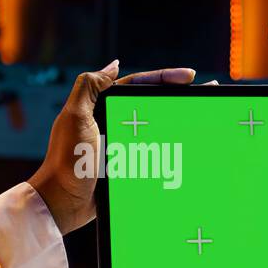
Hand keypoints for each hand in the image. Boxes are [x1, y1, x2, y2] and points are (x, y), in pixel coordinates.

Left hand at [28, 60, 195, 234]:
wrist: (63, 202)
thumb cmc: (67, 160)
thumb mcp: (74, 116)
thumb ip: (88, 87)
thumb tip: (113, 64)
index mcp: (99, 107)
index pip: (137, 85)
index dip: (163, 77)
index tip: (189, 77)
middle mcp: (109, 122)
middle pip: (150, 103)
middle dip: (177, 97)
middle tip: (204, 93)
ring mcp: (118, 144)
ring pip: (154, 126)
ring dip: (178, 121)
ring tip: (203, 115)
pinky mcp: (124, 166)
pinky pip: (152, 152)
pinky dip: (169, 147)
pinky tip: (187, 147)